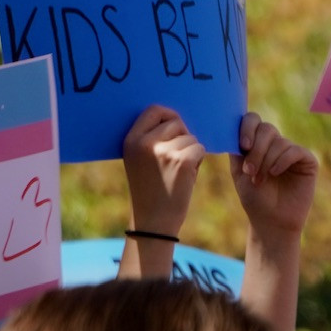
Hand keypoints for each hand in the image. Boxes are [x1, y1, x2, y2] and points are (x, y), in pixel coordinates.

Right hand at [122, 106, 205, 236]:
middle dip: (182, 137)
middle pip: (176, 122)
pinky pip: (200, 148)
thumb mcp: (140, 160)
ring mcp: (163, 151)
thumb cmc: (150, 188)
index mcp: (131, 140)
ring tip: (177, 171)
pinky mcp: (181, 160)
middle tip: (175, 159)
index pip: (154, 110)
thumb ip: (152, 138)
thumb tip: (176, 117)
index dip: (168, 116)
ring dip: (190, 151)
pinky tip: (186, 176)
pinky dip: (199, 160)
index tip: (174, 130)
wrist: (152, 221)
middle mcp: (144, 143)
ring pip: (190, 137)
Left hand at [233, 113, 317, 241]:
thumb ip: (237, 150)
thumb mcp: (239, 172)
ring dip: (266, 161)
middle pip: (266, 129)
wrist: (271, 221)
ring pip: (279, 142)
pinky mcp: (307, 161)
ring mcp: (292, 151)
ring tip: (260, 180)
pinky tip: (275, 174)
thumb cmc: (254, 198)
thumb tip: (232, 128)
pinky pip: (294, 151)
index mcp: (258, 143)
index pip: (253, 120)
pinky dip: (281, 161)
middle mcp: (276, 144)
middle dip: (256, 150)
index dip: (247, 128)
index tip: (242, 146)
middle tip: (250, 170)